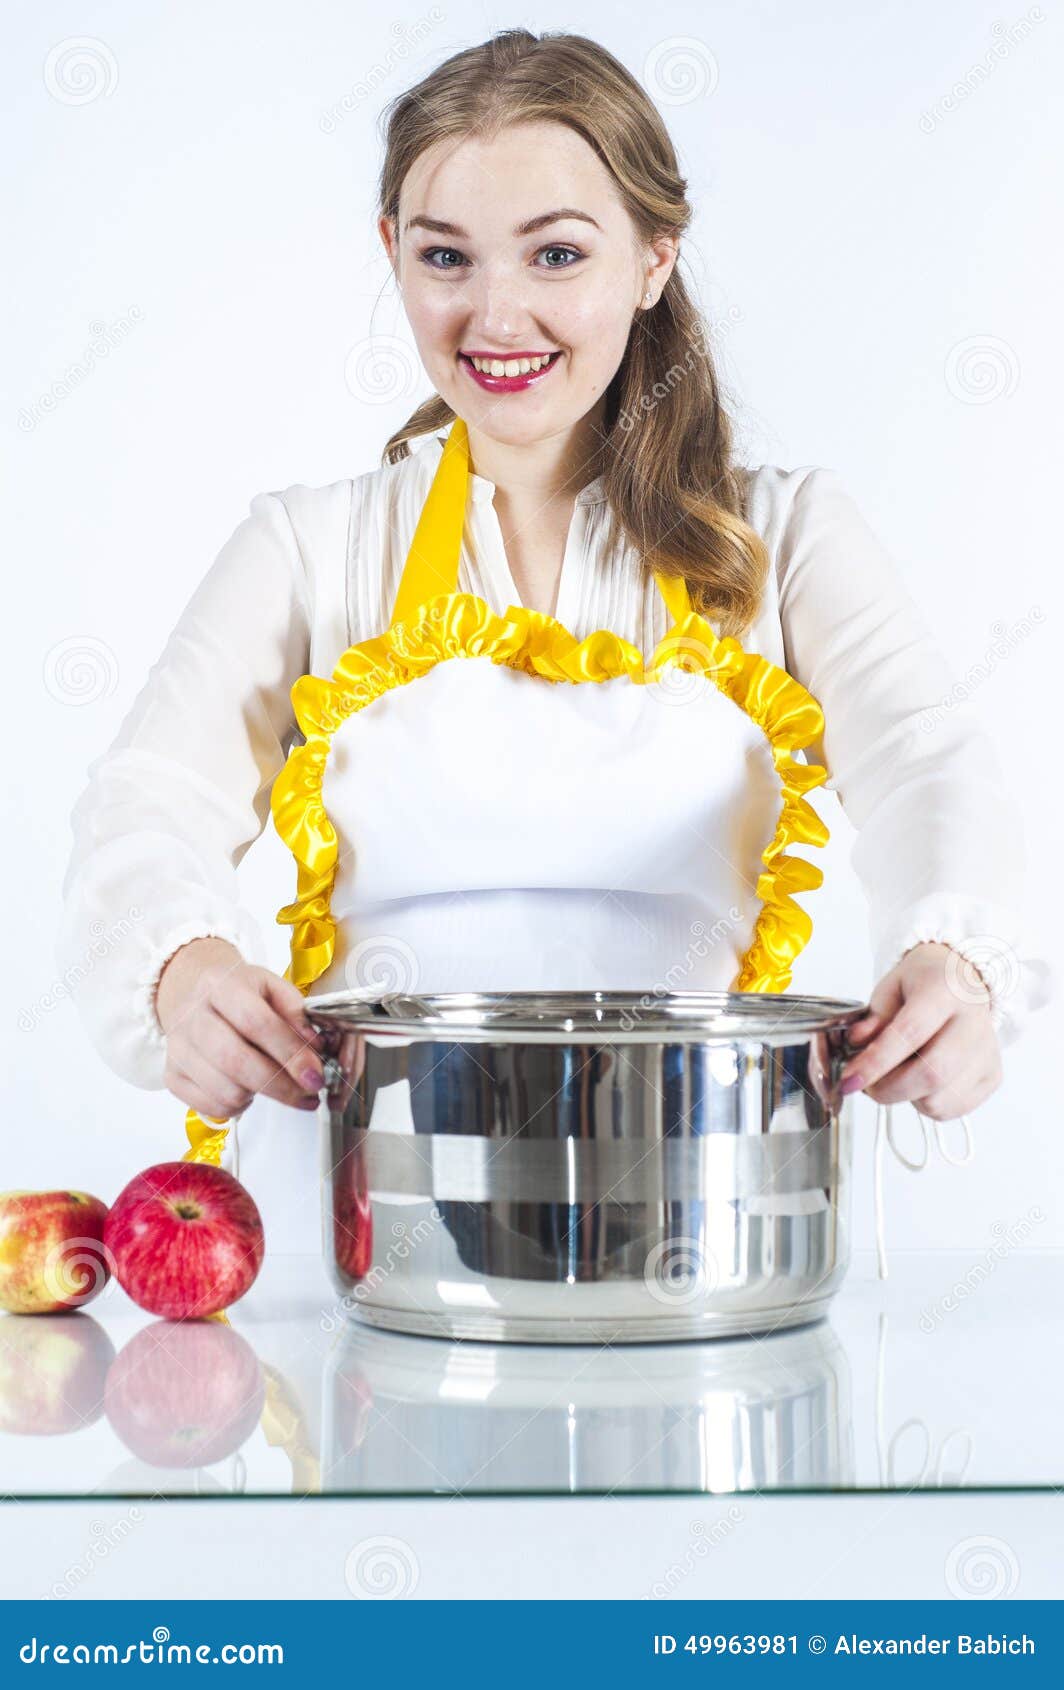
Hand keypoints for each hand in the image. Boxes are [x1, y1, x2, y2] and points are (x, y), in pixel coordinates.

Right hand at [154, 937, 325, 1119]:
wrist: (196, 995)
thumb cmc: (240, 994)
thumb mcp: (272, 987)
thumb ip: (297, 1013)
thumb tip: (313, 1047)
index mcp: (220, 985)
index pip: (256, 1022)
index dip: (290, 1052)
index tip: (315, 1074)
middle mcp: (192, 1016)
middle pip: (236, 1061)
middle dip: (281, 1085)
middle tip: (309, 1093)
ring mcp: (177, 1049)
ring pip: (225, 1089)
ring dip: (262, 1096)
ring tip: (278, 1085)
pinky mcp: (172, 1076)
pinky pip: (211, 1106)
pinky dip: (239, 1105)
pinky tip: (248, 1088)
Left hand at [839, 941, 1002, 1118]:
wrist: (964, 978)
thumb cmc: (922, 984)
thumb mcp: (889, 989)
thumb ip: (872, 1019)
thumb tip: (857, 1046)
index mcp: (945, 990)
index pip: (910, 1033)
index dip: (875, 1063)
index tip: (849, 1080)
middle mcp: (974, 1021)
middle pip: (932, 1073)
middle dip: (888, 1089)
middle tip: (867, 1084)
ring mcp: (988, 1052)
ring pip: (940, 1099)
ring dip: (907, 1096)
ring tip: (899, 1072)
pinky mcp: (993, 1076)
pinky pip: (952, 1109)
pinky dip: (926, 1103)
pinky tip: (921, 1079)